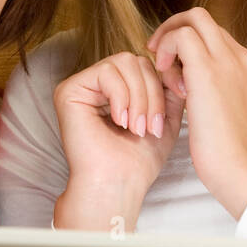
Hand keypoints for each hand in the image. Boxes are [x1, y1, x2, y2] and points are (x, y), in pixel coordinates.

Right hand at [53, 51, 186, 219]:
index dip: (162, 84)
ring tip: (137, 128)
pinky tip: (120, 122)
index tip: (167, 115)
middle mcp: (97, 84)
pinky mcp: (68, 90)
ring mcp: (81, 85)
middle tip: (150, 127)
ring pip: (124, 63)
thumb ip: (169, 88)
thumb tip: (178, 62)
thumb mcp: (164, 117)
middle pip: (135, 60)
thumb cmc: (138, 161)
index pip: (145, 65)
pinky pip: (106, 72)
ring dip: (139, 97)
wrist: (118, 185)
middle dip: (151, 93)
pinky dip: (121, 97)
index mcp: (117, 89)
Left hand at [146, 7, 246, 219]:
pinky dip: (166, 48)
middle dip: (175, 29)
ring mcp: (228, 60)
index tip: (173, 64)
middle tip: (157, 52)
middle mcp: (242, 57)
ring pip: (194, 20)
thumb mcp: (230, 113)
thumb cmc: (233, 154)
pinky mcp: (208, 70)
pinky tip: (162, 74)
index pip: (215, 37)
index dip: (190, 45)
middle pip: (205, 20)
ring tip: (160, 68)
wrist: (244, 171)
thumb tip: (192, 87)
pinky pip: (180, 37)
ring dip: (169, 38)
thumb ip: (218, 92)